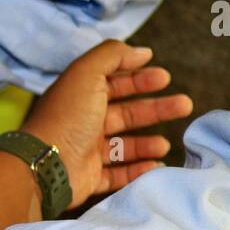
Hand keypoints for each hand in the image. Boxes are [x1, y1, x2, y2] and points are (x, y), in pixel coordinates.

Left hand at [24, 41, 192, 209]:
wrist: (45, 164)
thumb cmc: (67, 116)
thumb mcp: (87, 73)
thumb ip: (113, 56)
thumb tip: (142, 52)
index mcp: (81, 95)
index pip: (115, 83)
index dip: (139, 78)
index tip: (165, 77)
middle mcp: (84, 121)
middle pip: (126, 113)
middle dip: (155, 109)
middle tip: (184, 105)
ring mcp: (87, 151)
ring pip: (124, 145)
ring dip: (148, 143)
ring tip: (166, 143)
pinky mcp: (90, 177)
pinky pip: (119, 174)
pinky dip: (139, 170)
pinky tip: (157, 165)